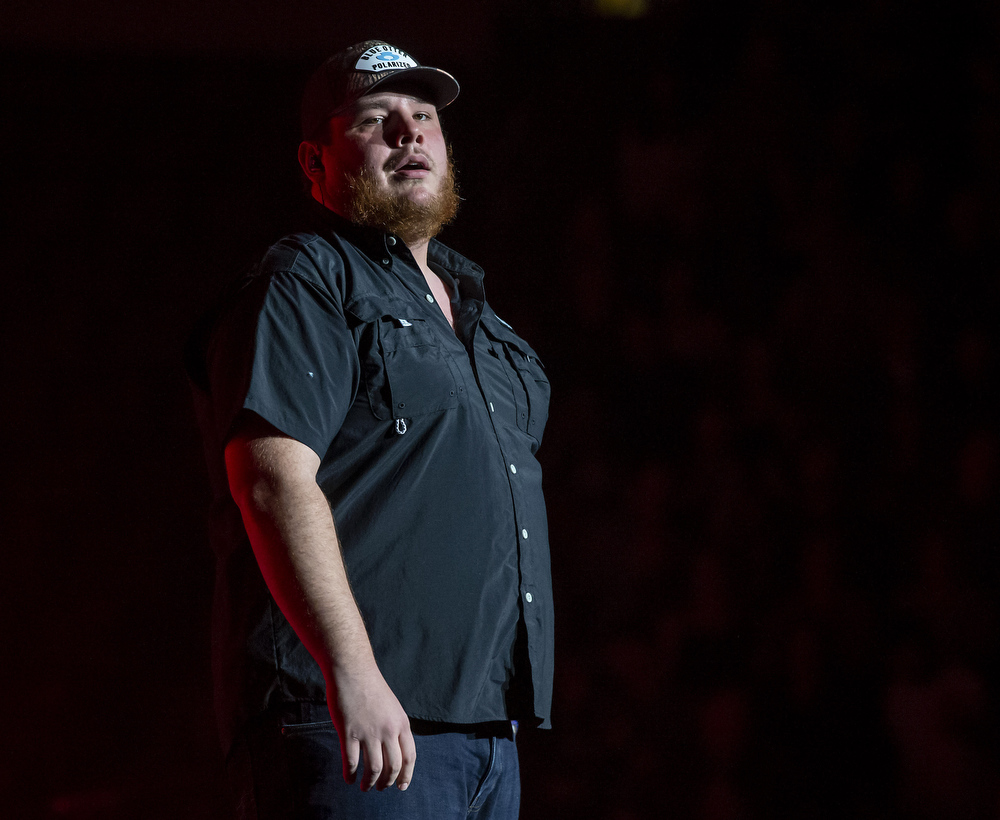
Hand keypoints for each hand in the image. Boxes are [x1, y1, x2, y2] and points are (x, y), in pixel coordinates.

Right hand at [325, 662, 415, 791]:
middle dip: (387, 782)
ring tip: (365, 787)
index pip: (410, 757)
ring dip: (369, 783)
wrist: (353, 670)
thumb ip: (395, 727)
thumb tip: (394, 750)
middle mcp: (388, 730)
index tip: (401, 787)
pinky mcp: (349, 732)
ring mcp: (368, 732)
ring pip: (374, 769)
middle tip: (381, 788)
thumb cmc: (371, 687)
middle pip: (393, 767)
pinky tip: (349, 779)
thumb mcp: (392, 707)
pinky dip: (350, 774)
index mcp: (401, 723)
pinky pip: (351, 762)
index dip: (406, 776)